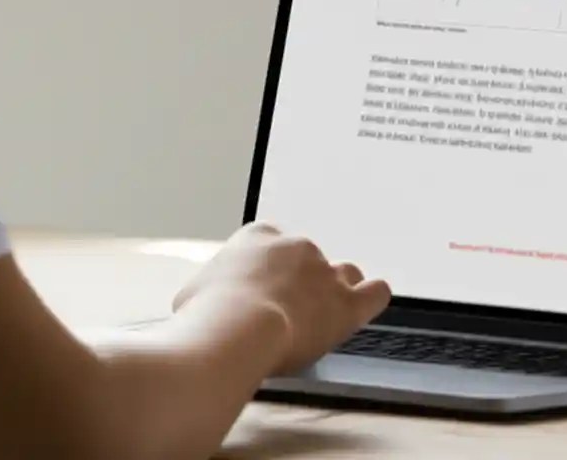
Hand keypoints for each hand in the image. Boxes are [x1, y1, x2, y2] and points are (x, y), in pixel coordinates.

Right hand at [173, 223, 390, 373]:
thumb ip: (206, 291)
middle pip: (308, 260)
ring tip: (323, 315)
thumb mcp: (190, 295)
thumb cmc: (207, 316)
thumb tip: (200, 305)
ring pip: (345, 273)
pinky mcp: (348, 303)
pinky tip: (365, 307)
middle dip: (299, 284)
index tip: (261, 288)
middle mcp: (297, 247)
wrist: (237, 330)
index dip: (268, 268)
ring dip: (336, 291)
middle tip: (283, 314)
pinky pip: (375, 292)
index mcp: (257, 237)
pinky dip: (372, 298)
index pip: (271, 242)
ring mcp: (326, 273)